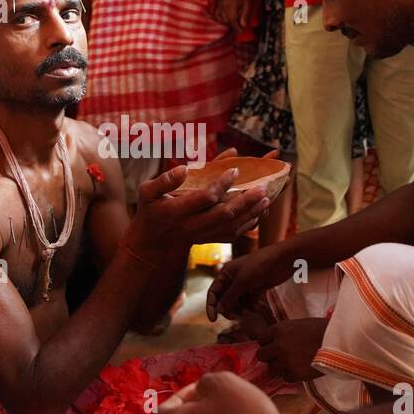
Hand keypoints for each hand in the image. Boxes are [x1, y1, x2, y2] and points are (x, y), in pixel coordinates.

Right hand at [125, 152, 270, 257]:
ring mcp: (202, 236)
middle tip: (262, 187)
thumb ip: (164, 180)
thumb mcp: (146, 193)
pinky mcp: (209, 241)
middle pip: (224, 214)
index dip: (221, 184)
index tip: (235, 170)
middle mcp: (191, 226)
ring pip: (231, 226)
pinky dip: (247, 225)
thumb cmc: (149, 212)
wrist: (150, 245)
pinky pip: (232, 235)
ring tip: (267, 198)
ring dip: (251, 213)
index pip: (204, 198)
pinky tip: (259, 213)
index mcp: (176, 211)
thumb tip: (184, 169)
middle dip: (245, 201)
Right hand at [207, 240, 297, 320]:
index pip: (213, 292)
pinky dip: (249, 306)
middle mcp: (233, 279)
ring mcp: (244, 284)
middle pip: (224, 299)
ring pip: (236, 302)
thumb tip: (219, 310)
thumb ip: (230, 296)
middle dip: (228, 309)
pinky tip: (255, 308)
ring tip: (248, 311)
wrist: (282, 259)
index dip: (211, 306)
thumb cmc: (260, 265)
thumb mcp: (242, 281)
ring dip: (240, 309)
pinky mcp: (255, 289)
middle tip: (235, 317)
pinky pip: (248, 302)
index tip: (213, 320)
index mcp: (226, 273)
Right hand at [212, 0, 257, 35]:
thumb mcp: (248, 4)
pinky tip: (223, 18)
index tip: (240, 32)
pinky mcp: (219, 0)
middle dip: (231, 25)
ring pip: (219, 17)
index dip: (236, 28)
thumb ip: (244, 16)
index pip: (231, 21)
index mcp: (230, 6)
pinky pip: (216, 11)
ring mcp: (220, 2)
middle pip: (225, 20)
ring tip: (233, 22)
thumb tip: (242, 26)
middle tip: (239, 27)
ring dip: (225, 21)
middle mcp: (223, 5)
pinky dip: (218, 16)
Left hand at [254, 317, 328, 382]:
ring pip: (271, 369)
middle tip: (281, 357)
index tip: (275, 346)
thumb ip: (284, 333)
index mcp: (278, 329)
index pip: (261, 339)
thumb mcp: (298, 325)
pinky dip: (292, 375)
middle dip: (270, 357)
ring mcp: (285, 360)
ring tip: (293, 364)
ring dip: (280, 368)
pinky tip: (302, 369)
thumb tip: (273, 341)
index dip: (268, 343)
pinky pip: (285, 378)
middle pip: (262, 355)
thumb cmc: (321, 330)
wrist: (338, 343)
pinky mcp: (293, 374)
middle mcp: (278, 345)